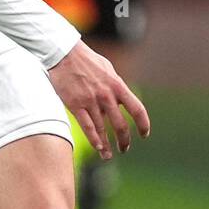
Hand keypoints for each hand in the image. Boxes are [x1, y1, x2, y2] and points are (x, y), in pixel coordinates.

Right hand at [48, 40, 149, 159]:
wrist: (64, 53)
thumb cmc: (86, 59)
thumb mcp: (107, 69)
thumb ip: (115, 85)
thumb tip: (120, 98)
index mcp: (117, 86)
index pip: (137, 109)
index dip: (143, 125)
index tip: (144, 134)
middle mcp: (107, 96)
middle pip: (121, 125)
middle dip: (124, 140)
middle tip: (124, 148)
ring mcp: (91, 101)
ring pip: (103, 130)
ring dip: (107, 145)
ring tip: (108, 155)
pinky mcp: (75, 105)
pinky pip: (87, 127)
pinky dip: (94, 139)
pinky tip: (98, 148)